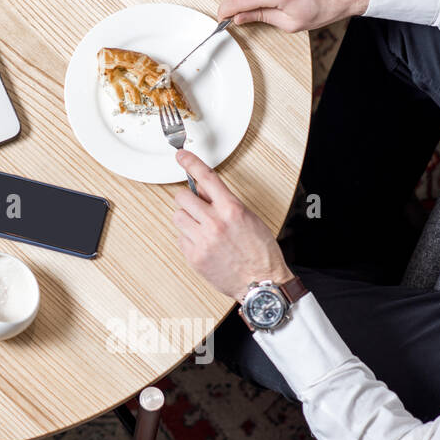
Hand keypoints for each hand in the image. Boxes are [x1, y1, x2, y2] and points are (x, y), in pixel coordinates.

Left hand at [171, 150, 291, 302]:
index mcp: (231, 209)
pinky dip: (188, 239)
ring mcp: (202, 240)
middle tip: (196, 208)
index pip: (206, 178)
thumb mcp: (248, 218)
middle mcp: (214, 223)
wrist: (261, 284)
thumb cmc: (260, 252)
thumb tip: (203, 188)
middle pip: (182, 197)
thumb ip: (224, 201)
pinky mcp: (194, 257)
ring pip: (177, 217)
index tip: (181, 156)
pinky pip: (180, 238)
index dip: (191, 163)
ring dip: (187, 219)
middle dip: (188, 201)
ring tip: (202, 229)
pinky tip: (203, 245)